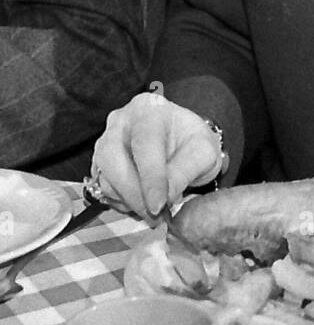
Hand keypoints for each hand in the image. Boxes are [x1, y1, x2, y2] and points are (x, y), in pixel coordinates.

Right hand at [90, 92, 224, 219]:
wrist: (182, 144)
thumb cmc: (192, 143)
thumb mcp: (204, 152)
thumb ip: (186, 170)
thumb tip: (164, 197)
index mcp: (150, 109)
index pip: (145, 141)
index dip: (150, 177)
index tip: (159, 205)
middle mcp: (121, 120)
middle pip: (113, 157)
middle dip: (134, 193)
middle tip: (155, 215)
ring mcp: (105, 140)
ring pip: (104, 175)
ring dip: (128, 200)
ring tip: (153, 212)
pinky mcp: (99, 162)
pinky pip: (101, 186)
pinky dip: (121, 201)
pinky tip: (142, 203)